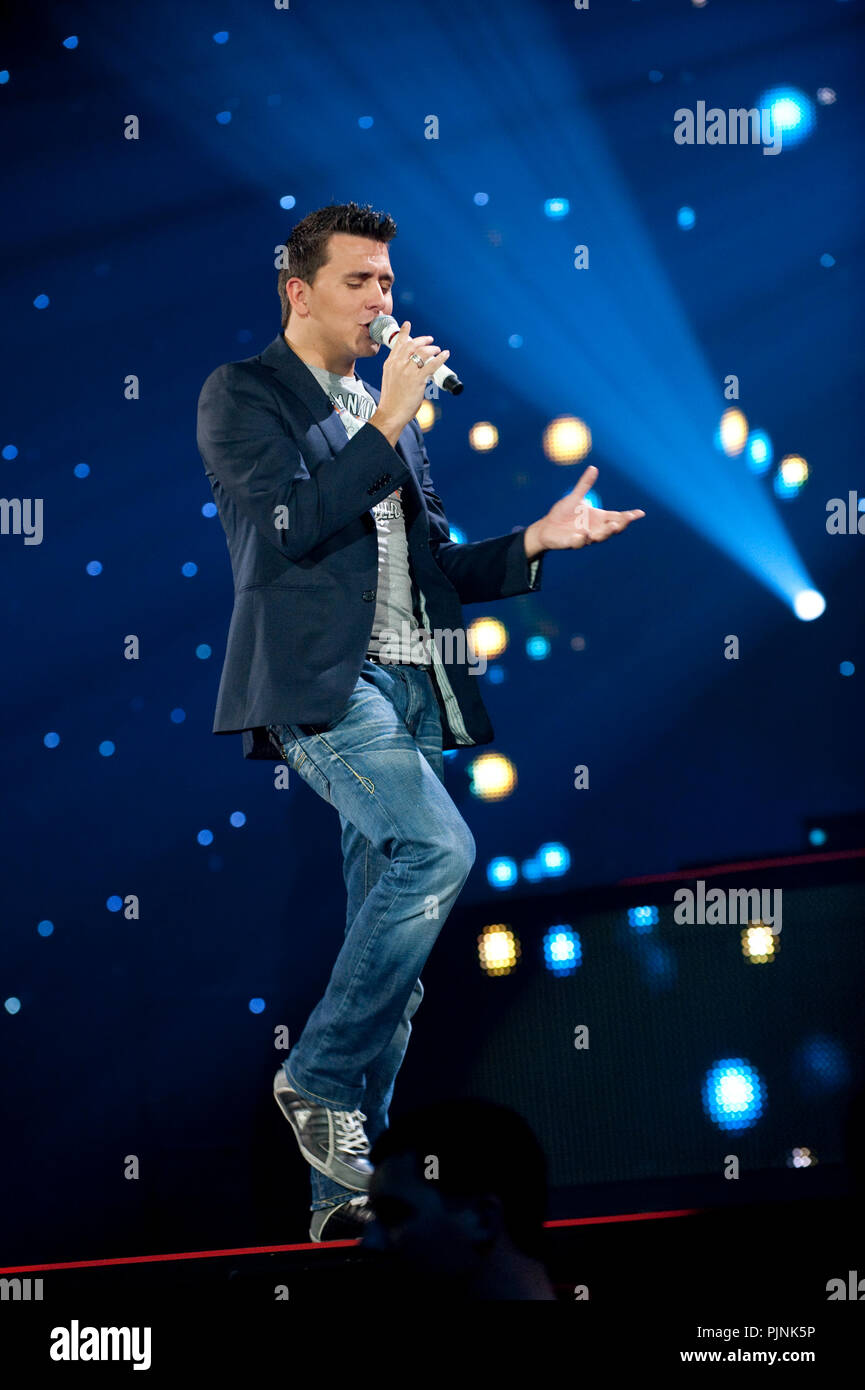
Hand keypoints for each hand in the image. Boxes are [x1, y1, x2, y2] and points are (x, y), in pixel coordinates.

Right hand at [374, 320, 449, 434]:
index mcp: (390, 364)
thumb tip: (410, 366)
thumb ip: (398, 370)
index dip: (405, 333)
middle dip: (423, 340)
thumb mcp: (390, 380)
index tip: (408, 324)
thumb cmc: (391, 400)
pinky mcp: (417, 380)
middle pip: (412, 345)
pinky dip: (440, 358)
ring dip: (432, 349)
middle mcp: (398, 364)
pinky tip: (445, 354)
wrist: (390, 414)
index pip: (398, 344)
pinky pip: (432, 364)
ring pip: (422, 352)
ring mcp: (407, 371)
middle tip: (430, 340)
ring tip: (438, 350)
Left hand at [528, 465, 644, 552]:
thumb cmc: (562, 513)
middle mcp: (595, 529)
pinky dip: (581, 539)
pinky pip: (578, 543)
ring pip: (599, 537)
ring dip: (605, 533)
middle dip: (620, 525)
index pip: (617, 517)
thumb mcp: (574, 498)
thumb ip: (584, 485)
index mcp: (598, 518)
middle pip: (613, 529)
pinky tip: (582, 535)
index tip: (640, 513)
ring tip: (611, 527)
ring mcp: (585, 537)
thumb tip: (593, 468)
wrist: (546, 528)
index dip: (629, 516)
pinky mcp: (572, 543)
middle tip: (625, 520)